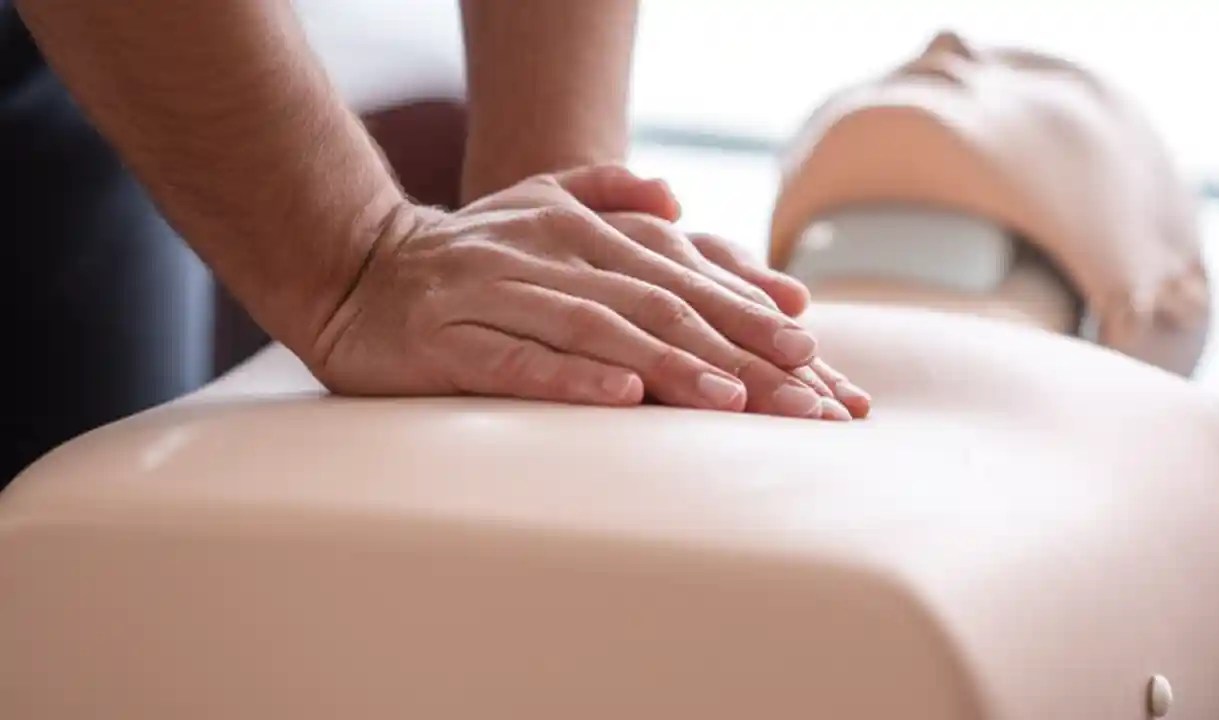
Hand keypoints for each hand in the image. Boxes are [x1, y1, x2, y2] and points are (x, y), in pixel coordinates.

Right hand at [308, 165, 841, 418]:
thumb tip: (677, 197)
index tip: (809, 352)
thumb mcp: (538, 204)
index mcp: (581, 229)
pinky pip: (517, 361)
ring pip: (598, 332)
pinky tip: (620, 401)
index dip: (747, 312)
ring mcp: (497, 295)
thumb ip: (609, 194)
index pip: (681, 274)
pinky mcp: (449, 340)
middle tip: (799, 392)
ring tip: (730, 399)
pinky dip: (570, 380)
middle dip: (734, 350)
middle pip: (658, 305)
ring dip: (668, 367)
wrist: (355, 270)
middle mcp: (548, 254)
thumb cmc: (465, 253)